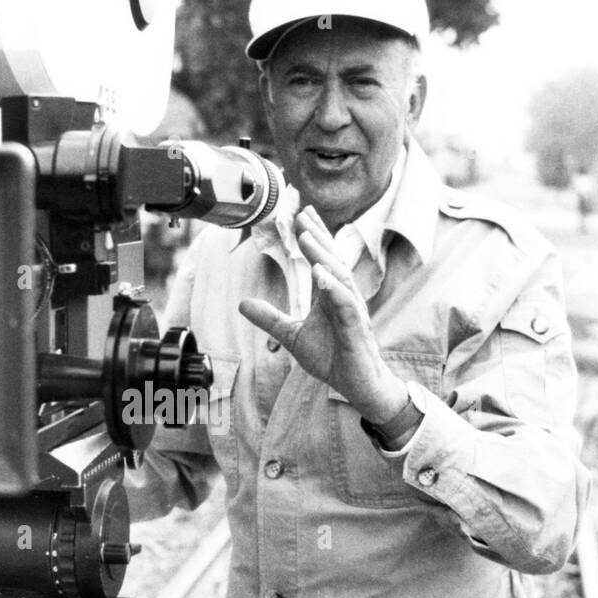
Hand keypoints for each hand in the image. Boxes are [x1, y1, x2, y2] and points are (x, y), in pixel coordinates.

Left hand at [238, 206, 407, 425]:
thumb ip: (270, 318)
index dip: (313, 236)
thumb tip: (241, 303)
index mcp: (330, 295)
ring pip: (339, 276)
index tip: (300, 214)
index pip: (321, 259)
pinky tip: (321, 274)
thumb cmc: (332, 357)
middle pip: (331, 259)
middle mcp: (343, 296)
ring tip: (307, 237)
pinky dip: (334, 288)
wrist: (357, 385)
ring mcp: (352, 311)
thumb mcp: (293, 336)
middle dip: (318, 235)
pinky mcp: (356, 328)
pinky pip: (346, 304)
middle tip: (303, 213)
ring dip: (322, 255)